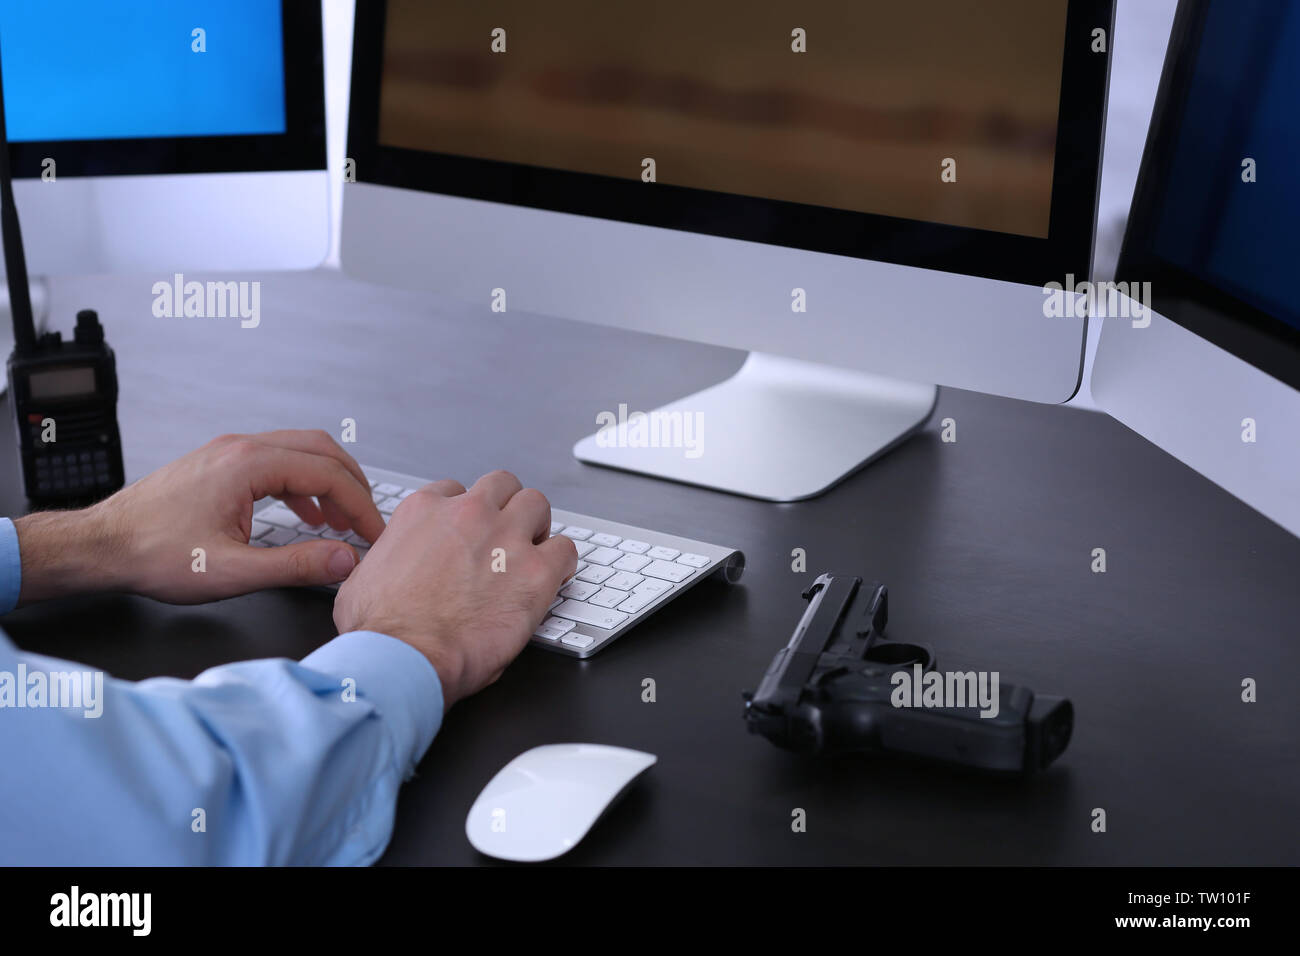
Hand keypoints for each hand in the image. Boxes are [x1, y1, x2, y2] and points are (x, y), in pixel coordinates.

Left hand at [14, 430, 384, 604]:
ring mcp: (229, 452)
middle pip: (321, 450)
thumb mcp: (232, 572)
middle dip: (352, 486)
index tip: (374, 534)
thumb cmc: (153, 555)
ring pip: (300, 451)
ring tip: (341, 521)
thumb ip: (296, 566)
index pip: (329, 474)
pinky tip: (305, 514)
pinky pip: (277, 461)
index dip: (361, 506)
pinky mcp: (220, 464)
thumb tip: (344, 560)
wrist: (101, 546)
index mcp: (248, 464)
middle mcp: (240, 447)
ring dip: (328, 483)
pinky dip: (302, 484)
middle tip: (367, 521)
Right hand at [332, 470, 577, 710]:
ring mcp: (505, 538)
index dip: (466, 515)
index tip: (469, 535)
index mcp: (424, 511)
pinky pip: (566, 548)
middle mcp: (468, 515)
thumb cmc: (381, 630)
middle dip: (506, 508)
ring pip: (537, 504)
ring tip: (532, 551)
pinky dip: (562, 562)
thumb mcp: (363, 578)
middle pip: (502, 486)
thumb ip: (387, 560)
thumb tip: (388, 571)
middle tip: (506, 536)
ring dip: (537, 526)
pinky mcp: (536, 570)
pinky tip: (553, 578)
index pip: (456, 491)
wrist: (404, 658)